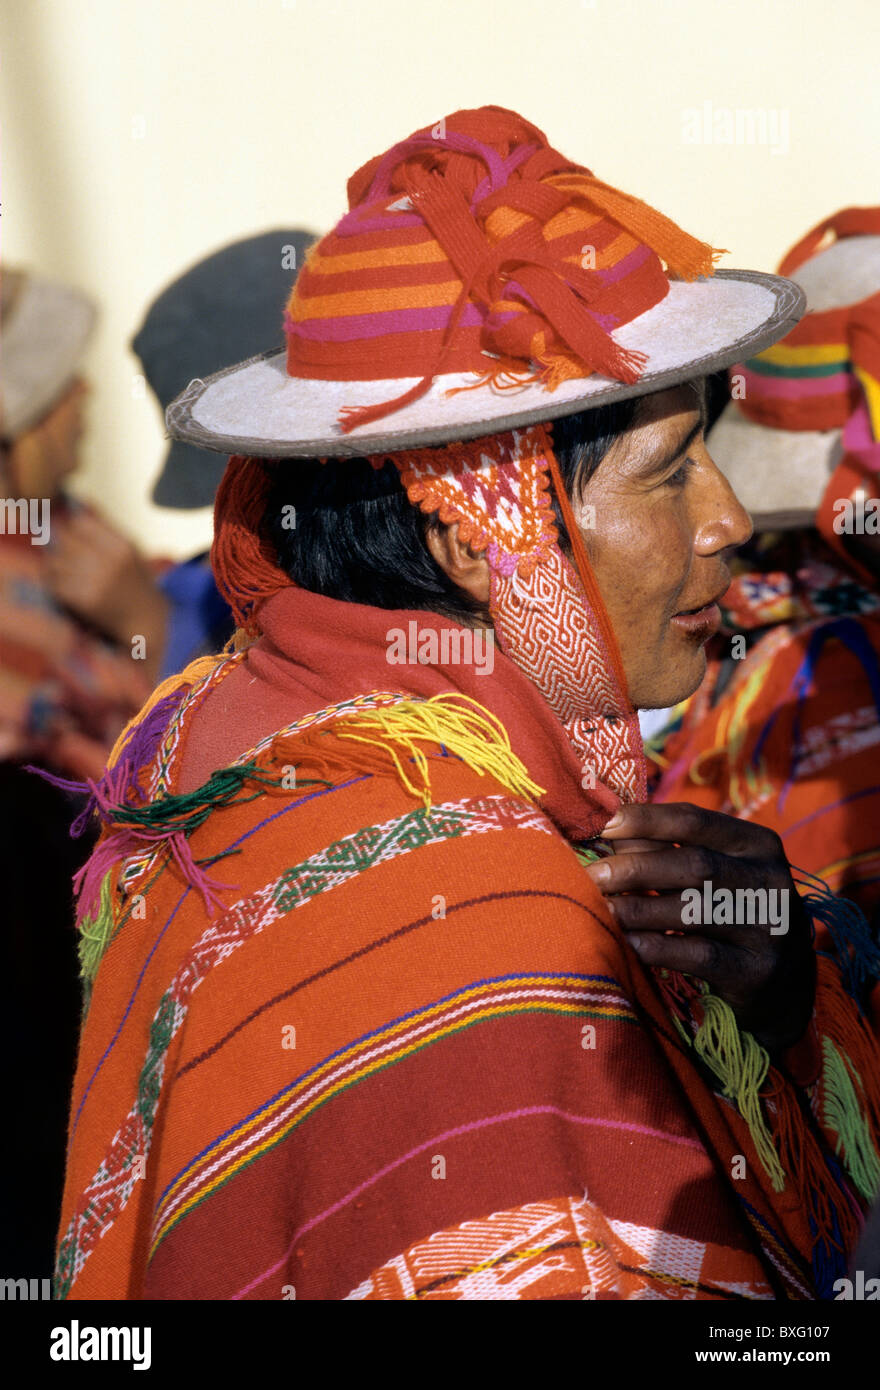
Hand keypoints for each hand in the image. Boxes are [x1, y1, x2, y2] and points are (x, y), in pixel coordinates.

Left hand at [45, 510, 168, 681]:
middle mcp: (109, 561)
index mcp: (122, 546)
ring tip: (63, 571)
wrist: (145, 619)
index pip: (81, 523)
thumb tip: (78, 505)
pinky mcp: (84, 600)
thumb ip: (107, 528)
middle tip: (64, 555)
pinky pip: (55, 583)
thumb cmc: (136, 582)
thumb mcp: (131, 550)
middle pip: (65, 540)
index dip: (71, 528)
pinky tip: (64, 586)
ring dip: (54, 565)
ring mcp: (96, 581)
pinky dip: (54, 584)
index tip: (70, 536)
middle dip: (60, 546)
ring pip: (56, 561)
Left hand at [584, 802, 815, 1053]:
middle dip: (636, 869)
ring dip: (640, 908)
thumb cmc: (733, 911)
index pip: (695, 820)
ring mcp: (768, 928)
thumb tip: (612, 832)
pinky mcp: (756, 971)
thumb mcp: (712, 873)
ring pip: (694, 910)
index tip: (605, 826)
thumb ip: (668, 848)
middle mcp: (770, 881)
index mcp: (757, 843)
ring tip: (602, 908)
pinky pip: (699, 955)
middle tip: (593, 876)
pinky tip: (629, 943)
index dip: (647, 820)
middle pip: (694, 864)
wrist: (784, 982)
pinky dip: (658, 947)